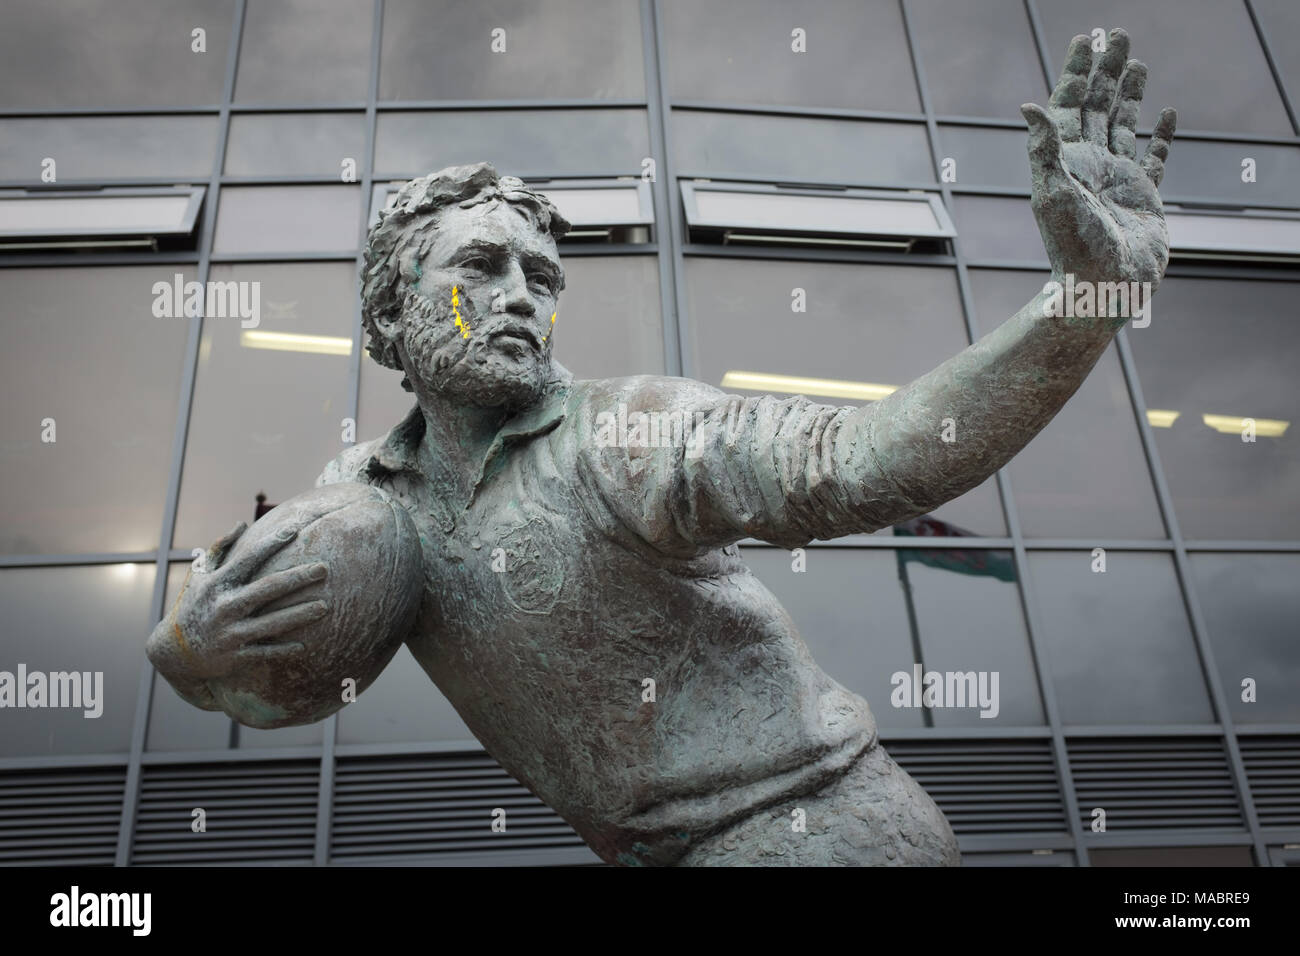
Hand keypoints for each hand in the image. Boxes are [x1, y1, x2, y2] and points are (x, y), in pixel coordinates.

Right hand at [148, 520, 329, 680]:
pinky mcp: (235, 656)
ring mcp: (230, 633)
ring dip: (300, 614)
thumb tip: (241, 523)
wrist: (175, 652)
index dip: (272, 543)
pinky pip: (264, 652)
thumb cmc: (193, 605)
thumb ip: (220, 548)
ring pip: (271, 623)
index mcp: (217, 584)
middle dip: (298, 578)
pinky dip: (284, 649)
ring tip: (325, 606)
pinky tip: (305, 644)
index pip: (248, 559)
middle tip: (324, 568)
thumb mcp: (200, 576)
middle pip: (268, 589)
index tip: (295, 530)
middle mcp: (224, 607)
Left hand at [1021, 29, 1175, 289]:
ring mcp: (1118, 179)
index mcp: (1067, 160)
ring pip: (1124, 125)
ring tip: (1137, 62)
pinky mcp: (1143, 196)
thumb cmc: (1073, 246)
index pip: (1069, 104)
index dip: (1077, 71)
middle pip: (1099, 106)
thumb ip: (1044, 148)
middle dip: (1107, 70)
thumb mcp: (1053, 193)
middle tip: (1118, 34)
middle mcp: (1091, 165)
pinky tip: (1165, 115)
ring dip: (1130, 94)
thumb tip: (1029, 105)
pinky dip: (1159, 136)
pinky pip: (1154, 158)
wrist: (1102, 288)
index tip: (1085, 39)